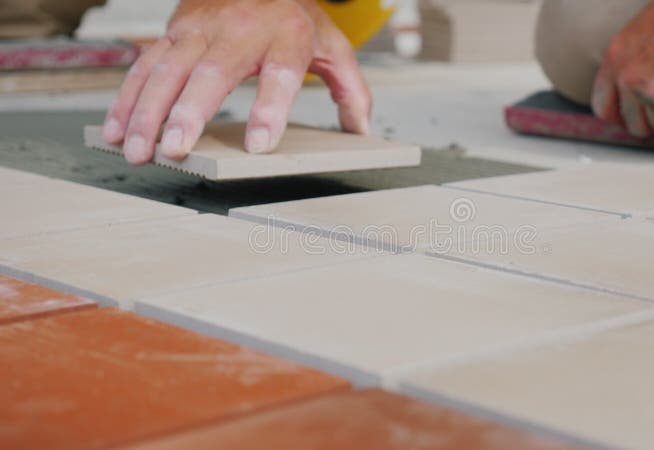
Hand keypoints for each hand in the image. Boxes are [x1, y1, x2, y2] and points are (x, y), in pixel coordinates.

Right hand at [102, 0, 370, 164]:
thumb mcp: (332, 45)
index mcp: (286, 35)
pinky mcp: (174, 33)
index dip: (270, 108)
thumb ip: (351, 89)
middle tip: (178, 148)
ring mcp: (201, 30)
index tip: (260, 143)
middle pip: (213, 73)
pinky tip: (119, 129)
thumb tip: (361, 129)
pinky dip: (128, 99)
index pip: (280, 73)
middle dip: (190, 112)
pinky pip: (145, 66)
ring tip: (141, 149)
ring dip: (149, 112)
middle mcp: (240, 30)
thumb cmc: (295, 16)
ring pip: (168, 70)